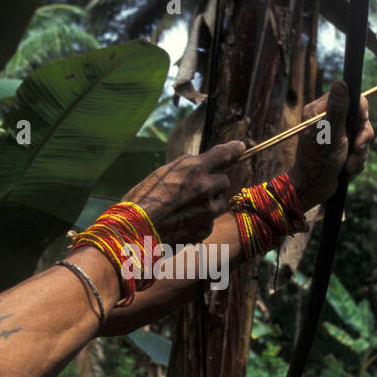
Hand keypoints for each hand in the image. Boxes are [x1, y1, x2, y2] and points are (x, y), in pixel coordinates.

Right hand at [120, 140, 242, 244]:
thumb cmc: (143, 198)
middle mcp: (206, 187)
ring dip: (209, 203)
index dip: (233, 149)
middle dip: (214, 184)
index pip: (223, 154)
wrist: (136, 229)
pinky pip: (210, 222)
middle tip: (195, 189)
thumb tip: (205, 164)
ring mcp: (208, 211)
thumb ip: (188, 167)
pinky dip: (200, 222)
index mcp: (194, 168)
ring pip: (219, 203)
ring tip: (185, 208)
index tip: (241, 146)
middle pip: (224, 181)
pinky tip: (181, 223)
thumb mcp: (164, 172)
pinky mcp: (205, 230)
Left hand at [290, 80, 373, 209]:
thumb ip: (337, 109)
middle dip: (362, 137)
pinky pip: (361, 150)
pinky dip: (357, 162)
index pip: (351, 97)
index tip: (361, 121)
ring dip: (359, 154)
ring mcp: (337, 134)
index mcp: (320, 111)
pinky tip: (347, 171)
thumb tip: (340, 82)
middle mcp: (329, 120)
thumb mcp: (331, 133)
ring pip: (363, 136)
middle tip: (356, 148)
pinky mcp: (343, 148)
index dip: (360, 110)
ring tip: (348, 165)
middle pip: (360, 118)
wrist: (314, 189)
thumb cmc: (318, 161)